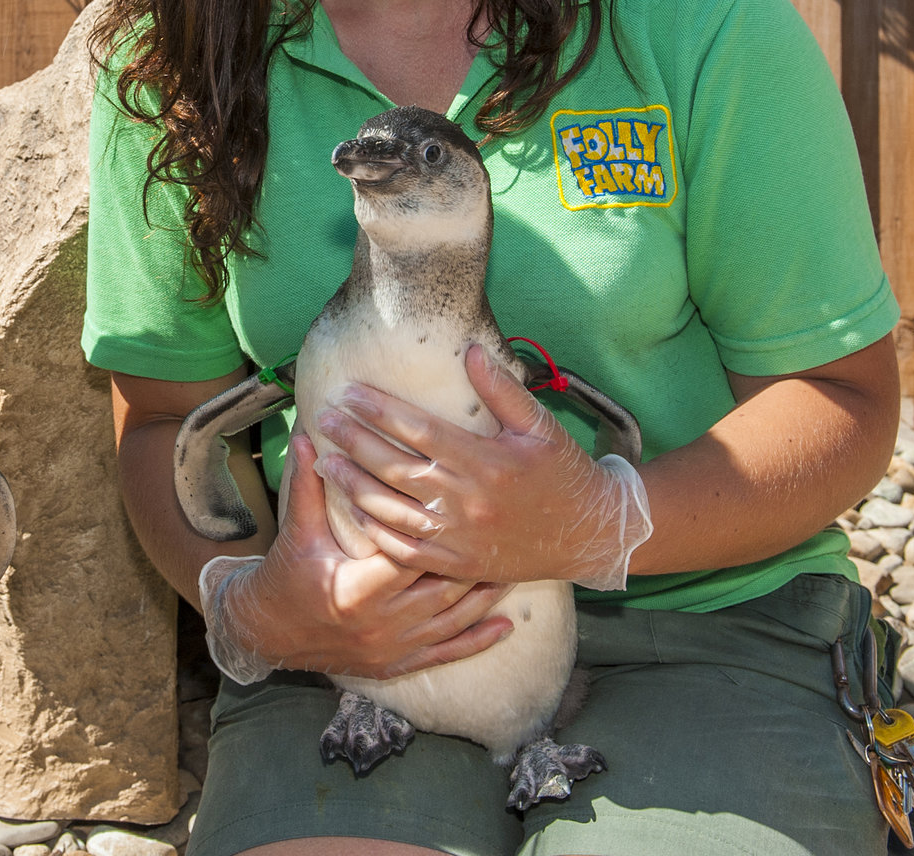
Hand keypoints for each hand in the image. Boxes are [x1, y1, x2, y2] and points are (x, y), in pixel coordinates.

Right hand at [204, 434, 513, 682]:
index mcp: (358, 588)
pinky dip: (478, 639)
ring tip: (514, 568)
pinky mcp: (399, 664)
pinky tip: (505, 625)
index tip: (464, 503)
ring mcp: (394, 646)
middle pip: (442, 588)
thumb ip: (306, 484)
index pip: (410, 555)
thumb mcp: (297, 530)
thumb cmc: (286, 576)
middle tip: (507, 533)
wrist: (270, 633)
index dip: (438, 530)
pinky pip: (447, 653)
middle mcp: (382, 622)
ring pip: (452, 620)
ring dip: (484, 596)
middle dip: (474, 561)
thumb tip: (307, 434)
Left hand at [312, 345, 651, 588]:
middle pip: (395, 468)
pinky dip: (376, 531)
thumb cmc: (563, 472)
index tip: (348, 392)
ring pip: (392, 510)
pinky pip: (407, 550)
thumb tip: (470, 350)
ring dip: (353, 485)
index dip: (378, 410)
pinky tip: (353, 510)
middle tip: (324, 420)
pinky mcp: (459, 564)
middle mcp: (468, 501)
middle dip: (354, 441)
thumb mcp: (540, 425)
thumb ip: (503, 389)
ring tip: (325, 462)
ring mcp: (461, 537)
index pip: (418, 430)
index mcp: (486, 461)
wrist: (589, 534)